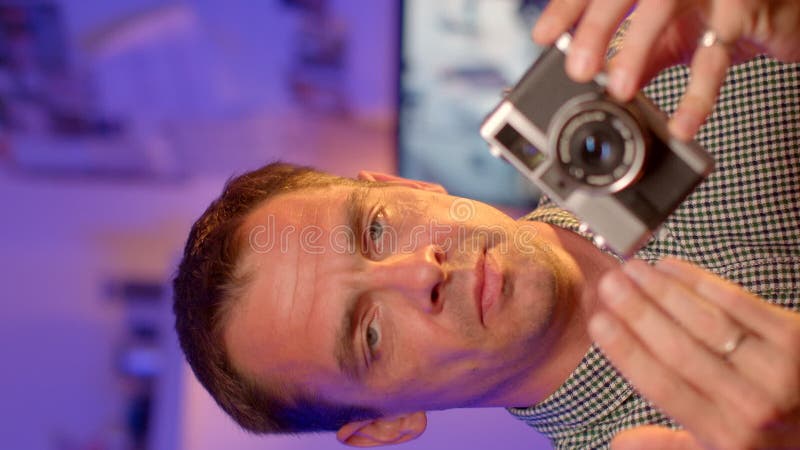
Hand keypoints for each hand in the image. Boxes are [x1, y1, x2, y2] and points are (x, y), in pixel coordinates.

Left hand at [533, 0, 799, 139]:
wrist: (785, 6)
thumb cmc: (721, 10)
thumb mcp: (669, 31)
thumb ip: (635, 53)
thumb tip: (595, 83)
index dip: (567, 9)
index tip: (541, 36)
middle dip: (596, 27)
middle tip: (576, 68)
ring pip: (663, 8)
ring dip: (635, 50)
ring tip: (618, 90)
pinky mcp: (746, 9)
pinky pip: (716, 57)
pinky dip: (697, 94)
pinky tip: (681, 124)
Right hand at [589, 258, 799, 448]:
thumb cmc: (772, 438)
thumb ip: (667, 446)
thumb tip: (618, 444)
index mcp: (723, 433)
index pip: (661, 386)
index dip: (625, 351)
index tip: (598, 322)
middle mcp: (750, 403)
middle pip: (679, 349)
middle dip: (637, 312)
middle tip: (609, 284)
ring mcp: (776, 368)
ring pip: (705, 322)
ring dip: (663, 291)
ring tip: (633, 270)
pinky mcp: (795, 335)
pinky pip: (738, 302)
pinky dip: (700, 282)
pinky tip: (672, 268)